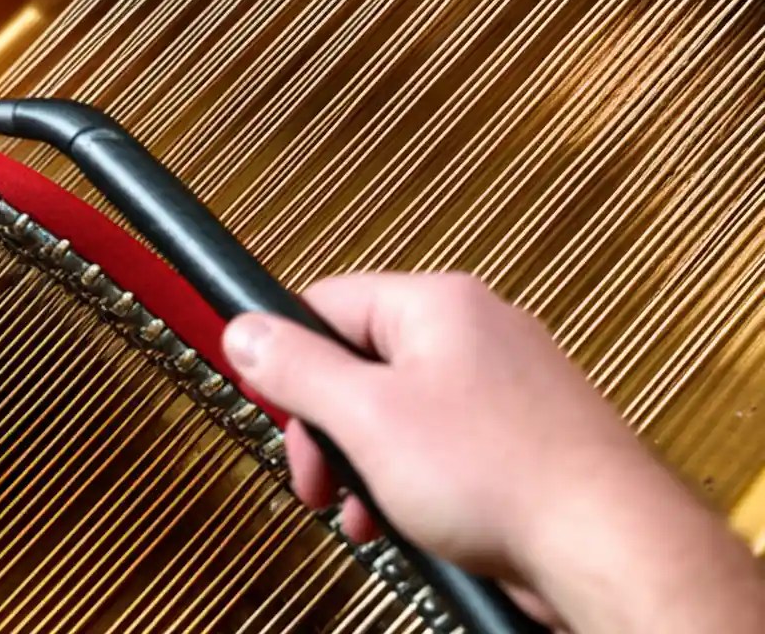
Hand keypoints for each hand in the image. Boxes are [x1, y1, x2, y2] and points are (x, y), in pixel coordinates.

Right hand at [222, 272, 764, 632]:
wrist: (604, 545)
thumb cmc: (503, 476)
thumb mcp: (367, 417)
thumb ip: (297, 369)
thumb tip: (244, 330)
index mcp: (437, 305)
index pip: (327, 303)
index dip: (288, 358)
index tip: (274, 405)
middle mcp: (474, 333)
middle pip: (360, 363)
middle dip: (327, 429)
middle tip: (315, 475)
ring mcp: (501, 386)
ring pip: (397, 412)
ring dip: (364, 465)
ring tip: (361, 511)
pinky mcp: (518, 436)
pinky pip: (439, 445)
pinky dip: (409, 481)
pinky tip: (405, 522)